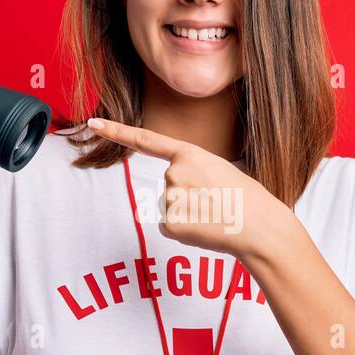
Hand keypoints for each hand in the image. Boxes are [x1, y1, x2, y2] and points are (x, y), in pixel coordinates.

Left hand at [85, 117, 295, 260]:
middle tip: (217, 202)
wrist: (261, 228)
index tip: (93, 123)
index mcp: (190, 154)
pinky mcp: (169, 224)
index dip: (117, 131)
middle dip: (189, 197)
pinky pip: (169, 227)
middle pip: (169, 186)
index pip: (146, 140)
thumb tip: (176, 195)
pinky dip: (186, 231)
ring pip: (170, 208)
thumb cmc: (247, 200)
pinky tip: (206, 229)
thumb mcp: (221, 170)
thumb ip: (192, 172)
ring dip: (190, 215)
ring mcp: (170, 198)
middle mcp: (174, 172)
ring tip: (215, 216)